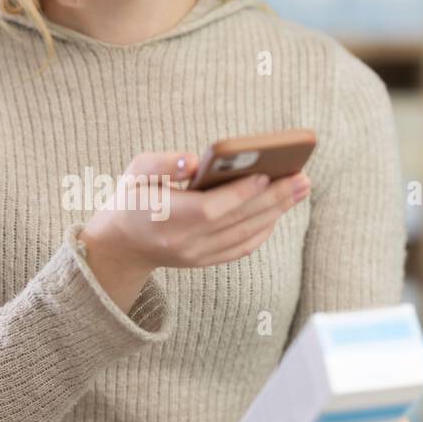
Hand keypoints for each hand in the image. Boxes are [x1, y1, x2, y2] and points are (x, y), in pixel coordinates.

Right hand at [80, 149, 310, 273]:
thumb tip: (194, 160)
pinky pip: (241, 248)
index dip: (239, 193)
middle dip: (274, 199)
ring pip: (245, 234)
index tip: (265, 174)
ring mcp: (196, 255)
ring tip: (300, 189)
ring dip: (276, 212)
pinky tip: (278, 211)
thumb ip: (162, 163)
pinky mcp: (204, 261)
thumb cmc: (130, 198)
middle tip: (303, 178)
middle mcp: (184, 241)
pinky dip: (263, 229)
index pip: (210, 209)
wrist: (120, 244)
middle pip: (237, 221)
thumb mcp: (135, 172)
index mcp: (165, 217)